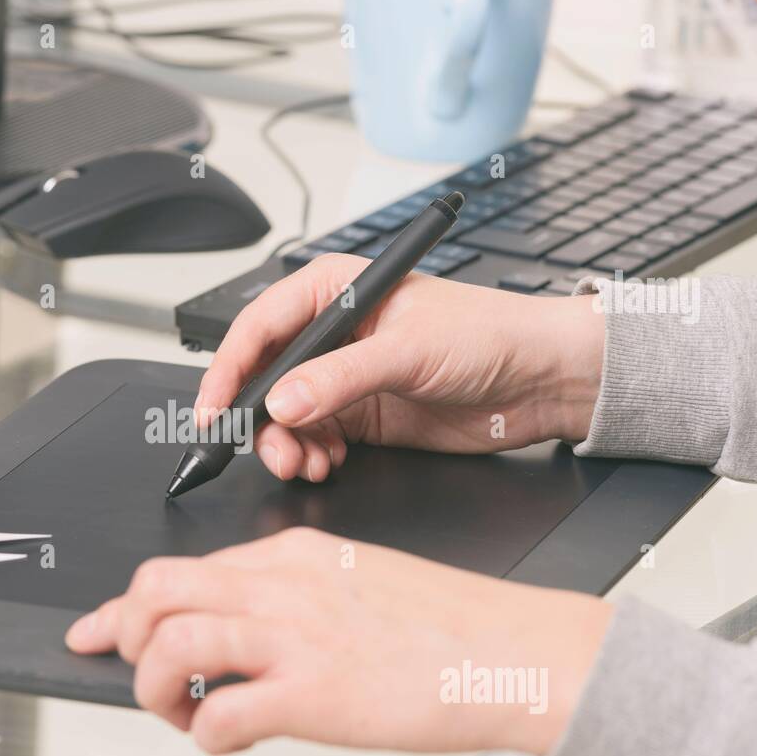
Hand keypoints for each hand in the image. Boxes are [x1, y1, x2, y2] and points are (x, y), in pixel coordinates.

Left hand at [65, 527, 612, 755]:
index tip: (99, 629)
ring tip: (186, 711)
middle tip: (146, 672)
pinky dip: (206, 734)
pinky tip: (234, 738)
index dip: (125, 607)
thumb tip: (243, 628)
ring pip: (168, 645)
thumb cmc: (449, 625)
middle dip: (127, 636)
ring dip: (157, 689)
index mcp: (292, 554)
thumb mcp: (358, 580)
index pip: (182, 568)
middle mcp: (280, 585)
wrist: (513, 653)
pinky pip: (216, 714)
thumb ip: (293, 595)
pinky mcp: (311, 694)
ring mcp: (293, 636)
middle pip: (154, 590)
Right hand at [196, 254, 604, 482]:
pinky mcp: (360, 416)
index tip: (215, 412)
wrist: (541, 381)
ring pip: (284, 417)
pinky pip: (313, 440)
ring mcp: (343, 378)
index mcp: (334, 292)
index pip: (259, 328)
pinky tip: (328, 462)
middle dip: (258, 421)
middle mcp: (332, 334)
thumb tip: (282, 401)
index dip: (229, 371)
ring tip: (307, 463)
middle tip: (271, 452)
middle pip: (263, 379)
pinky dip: (311, 457)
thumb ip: (340, 379)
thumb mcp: (409, 351)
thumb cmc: (490, 335)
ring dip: (286, 446)